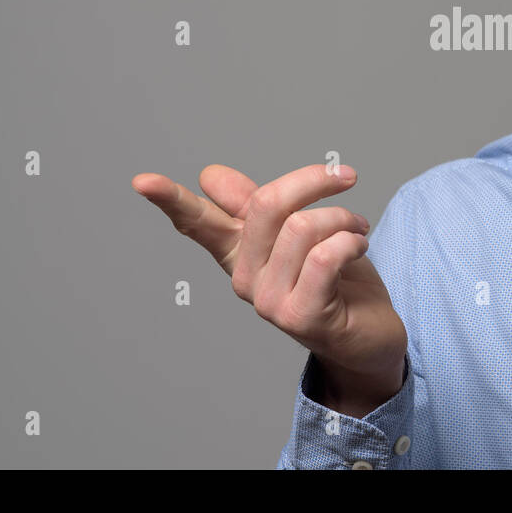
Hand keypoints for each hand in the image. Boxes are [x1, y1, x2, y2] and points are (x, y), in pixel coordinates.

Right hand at [131, 163, 407, 395]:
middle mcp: (244, 278)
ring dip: (343, 216)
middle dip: (313, 181)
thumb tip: (209, 176)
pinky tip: (359, 245)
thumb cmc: (336, 281)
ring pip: (302, 227)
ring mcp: (268, 302)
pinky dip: (351, 240)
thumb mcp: (294, 233)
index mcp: (238, 251)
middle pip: (266, 204)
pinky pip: (325, 256)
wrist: (369, 336)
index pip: (196, 221)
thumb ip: (254, 206)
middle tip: (344, 179)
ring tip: (357, 227)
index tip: (142, 180)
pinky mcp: (300, 317)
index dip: (170, 199)